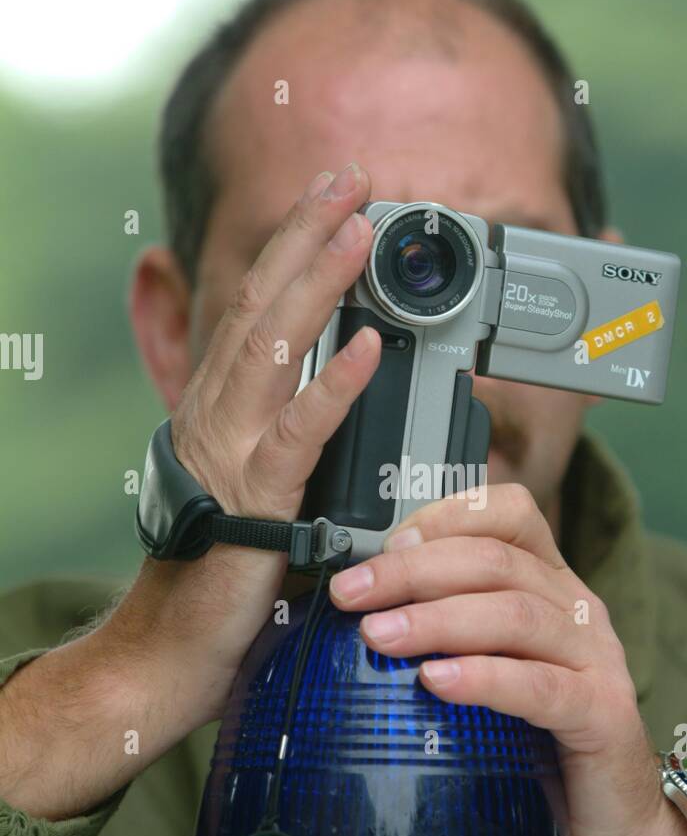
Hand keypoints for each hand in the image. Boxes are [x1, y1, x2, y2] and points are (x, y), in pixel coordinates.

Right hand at [116, 162, 381, 721]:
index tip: (336, 204)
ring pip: (273, 349)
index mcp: (220, 413)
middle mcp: (217, 418)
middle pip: (262, 308)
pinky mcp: (253, 502)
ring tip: (360, 229)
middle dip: (307, 237)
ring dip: (320, 283)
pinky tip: (370, 348)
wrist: (167, 656)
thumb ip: (292, 447)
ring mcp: (230, 454)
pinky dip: (334, 386)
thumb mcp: (258, 496)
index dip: (295, 253)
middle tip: (352, 180)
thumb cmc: (217, 584)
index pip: (259, 315)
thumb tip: (346, 414)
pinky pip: (298, 434)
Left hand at [329, 483, 686, 835]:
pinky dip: (484, 677)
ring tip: (377, 635)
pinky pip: (540, 687)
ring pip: (515, 615)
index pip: (509, 515)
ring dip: (438, 619)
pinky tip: (435, 682)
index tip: (384, 545)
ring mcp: (598, 660)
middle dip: (414, 571)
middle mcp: (579, 611)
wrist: (611, 824)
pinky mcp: (604, 715)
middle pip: (496, 561)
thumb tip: (362, 609)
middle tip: (351, 593)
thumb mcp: (489, 670)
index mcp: (552, 586)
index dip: (445, 517)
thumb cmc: (537, 745)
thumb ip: (446, 633)